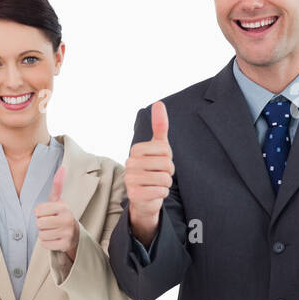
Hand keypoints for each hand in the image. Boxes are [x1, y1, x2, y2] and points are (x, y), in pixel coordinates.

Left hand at [35, 166, 77, 259]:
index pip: (38, 211)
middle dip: (41, 224)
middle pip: (39, 224)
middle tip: (50, 223)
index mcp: (63, 207)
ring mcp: (67, 233)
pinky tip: (55, 238)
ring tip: (53, 231)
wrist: (74, 233)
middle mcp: (68, 219)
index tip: (48, 213)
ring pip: (41, 235)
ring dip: (44, 234)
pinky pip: (45, 244)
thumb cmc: (61, 215)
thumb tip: (62, 168)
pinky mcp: (65, 245)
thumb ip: (57, 184)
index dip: (39, 213)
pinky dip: (47, 243)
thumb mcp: (58, 200)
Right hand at [124, 101, 172, 245]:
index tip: (161, 162)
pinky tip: (153, 194)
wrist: (145, 197)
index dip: (168, 158)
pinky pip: (160, 192)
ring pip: (164, 178)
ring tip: (157, 184)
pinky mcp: (134, 195)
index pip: (165, 150)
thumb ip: (159, 126)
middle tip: (160, 175)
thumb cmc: (153, 169)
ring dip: (166, 184)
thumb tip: (158, 103)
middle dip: (168, 172)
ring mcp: (130, 180)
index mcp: (135, 151)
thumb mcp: (158, 147)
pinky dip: (162, 194)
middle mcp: (129, 164)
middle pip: (165, 164)